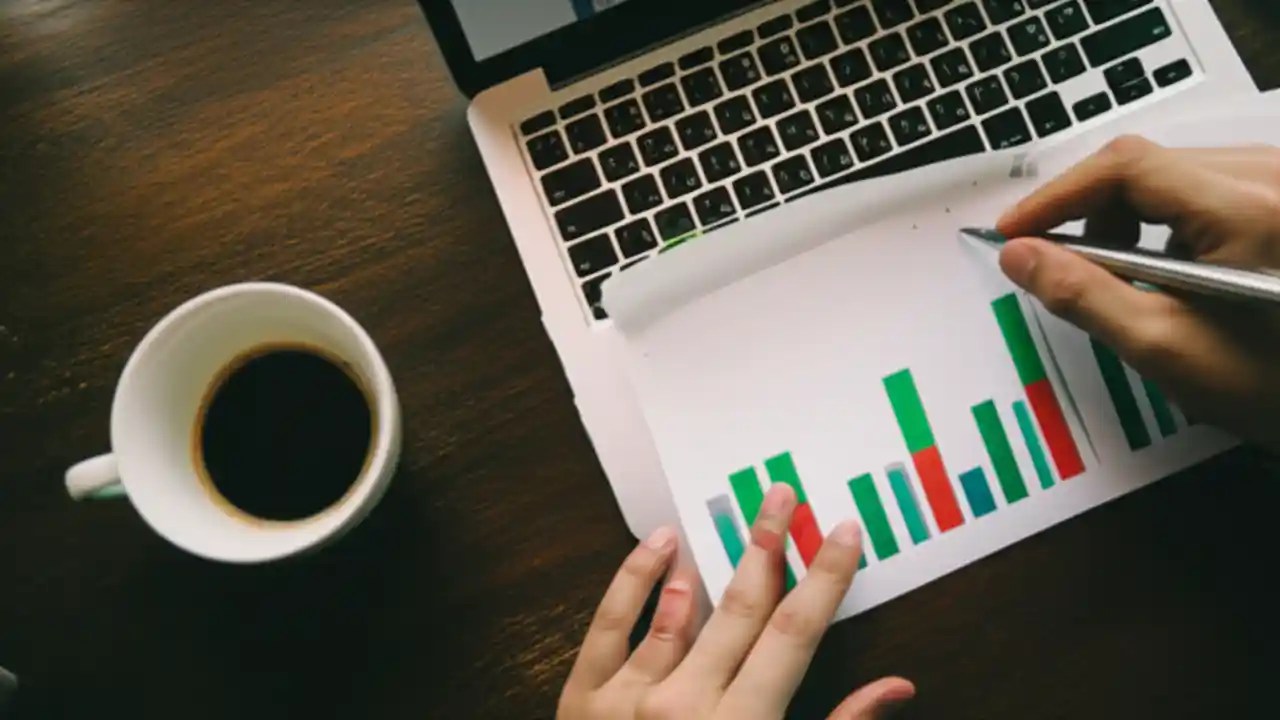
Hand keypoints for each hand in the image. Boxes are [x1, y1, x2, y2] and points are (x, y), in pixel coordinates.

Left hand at [557, 484, 913, 718]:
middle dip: (767, 545)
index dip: (824, 577)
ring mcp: (629, 700)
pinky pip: (608, 626)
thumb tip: (898, 686)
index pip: (796, 633)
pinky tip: (656, 548)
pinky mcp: (582, 701)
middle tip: (781, 494)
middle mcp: (686, 705)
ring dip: (709, 558)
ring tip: (731, 512)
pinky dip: (633, 582)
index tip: (843, 531)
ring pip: (678, 609)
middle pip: (740, 606)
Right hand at [997, 136, 1279, 451]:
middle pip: (1147, 164)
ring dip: (1125, 217)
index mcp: (1249, 209)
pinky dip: (1165, 220)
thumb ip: (1085, 295)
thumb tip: (1021, 256)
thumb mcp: (1167, 347)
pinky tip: (1165, 268)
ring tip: (1117, 275)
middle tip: (1056, 263)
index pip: (1128, 167)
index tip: (1014, 231)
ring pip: (1173, 173)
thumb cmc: (1275, 384)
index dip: (1058, 195)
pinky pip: (1205, 187)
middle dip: (1088, 211)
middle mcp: (1274, 178)